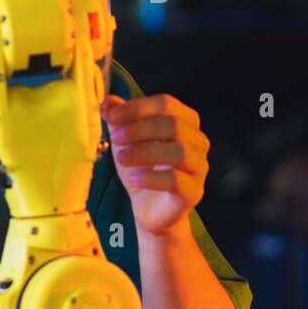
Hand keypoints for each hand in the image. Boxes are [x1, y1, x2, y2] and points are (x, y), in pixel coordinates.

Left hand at [103, 93, 207, 236]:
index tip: (111, 115)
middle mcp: (198, 141)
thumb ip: (119, 119)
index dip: (138, 107)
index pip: (167, 104)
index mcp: (184, 122)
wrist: (148, 207)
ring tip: (121, 159)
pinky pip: (176, 181)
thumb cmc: (140, 167)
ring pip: (179, 151)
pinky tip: (133, 179)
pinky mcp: (194, 191)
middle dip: (140, 129)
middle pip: (174, 125)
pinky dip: (151, 178)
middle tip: (115, 138)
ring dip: (145, 152)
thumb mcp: (125, 140)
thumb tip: (108, 101)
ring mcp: (199, 167)